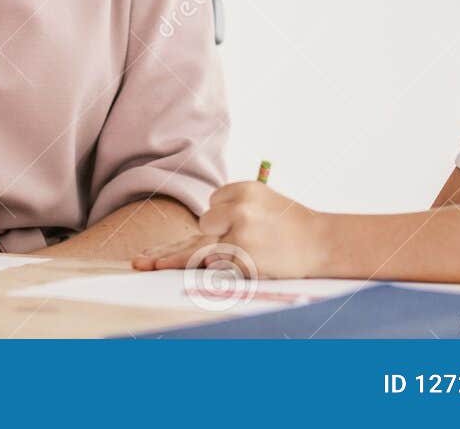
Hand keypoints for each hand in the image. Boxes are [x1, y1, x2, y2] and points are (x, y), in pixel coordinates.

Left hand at [131, 182, 332, 278]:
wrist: (323, 242)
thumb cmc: (291, 226)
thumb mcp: (261, 204)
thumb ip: (232, 212)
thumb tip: (200, 227)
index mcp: (242, 189)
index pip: (211, 208)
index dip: (211, 227)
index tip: (185, 240)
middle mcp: (237, 206)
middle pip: (200, 227)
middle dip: (171, 249)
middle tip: (136, 264)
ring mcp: (239, 230)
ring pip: (203, 248)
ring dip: (199, 258)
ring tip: (149, 265)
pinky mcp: (242, 254)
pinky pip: (218, 266)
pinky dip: (219, 270)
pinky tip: (221, 264)